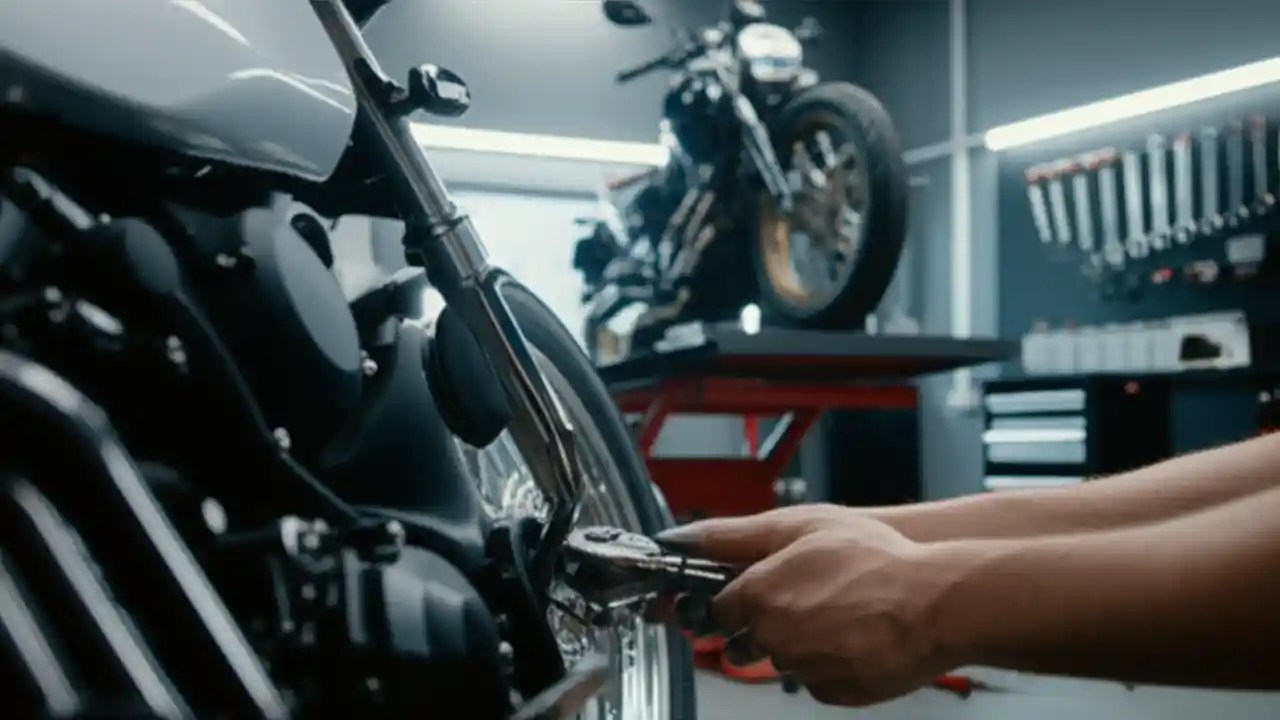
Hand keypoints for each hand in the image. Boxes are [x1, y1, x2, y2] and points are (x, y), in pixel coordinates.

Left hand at [659, 505, 964, 706]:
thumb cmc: (874, 559)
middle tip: (800, 600)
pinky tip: (852, 636)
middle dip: (761, 623)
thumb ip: (732, 535)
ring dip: (797, 642)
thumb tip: (679, 538)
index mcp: (757, 596)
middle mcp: (772, 638)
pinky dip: (826, 662)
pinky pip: (815, 679)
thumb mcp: (799, 525)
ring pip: (782, 660)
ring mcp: (802, 669)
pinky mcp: (832, 692)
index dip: (735, 597)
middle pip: (743, 641)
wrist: (936, 603)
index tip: (751, 590)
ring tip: (837, 613)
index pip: (718, 609)